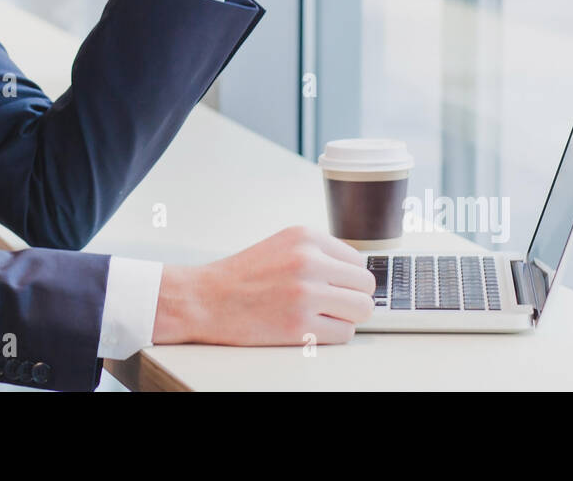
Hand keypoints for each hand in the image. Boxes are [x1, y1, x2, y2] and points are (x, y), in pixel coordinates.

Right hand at [151, 226, 375, 345]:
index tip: (335, 287)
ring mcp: (306, 294)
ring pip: (362, 310)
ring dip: (346, 317)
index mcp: (306, 237)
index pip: (358, 261)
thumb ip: (319, 253)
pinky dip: (331, 335)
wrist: (206, 299)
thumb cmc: (242, 276)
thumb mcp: (283, 245)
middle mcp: (309, 261)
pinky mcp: (300, 326)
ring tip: (321, 316)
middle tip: (331, 305)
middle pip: (366, 286)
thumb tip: (356, 274)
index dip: (348, 279)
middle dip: (352, 298)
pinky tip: (309, 328)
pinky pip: (344, 334)